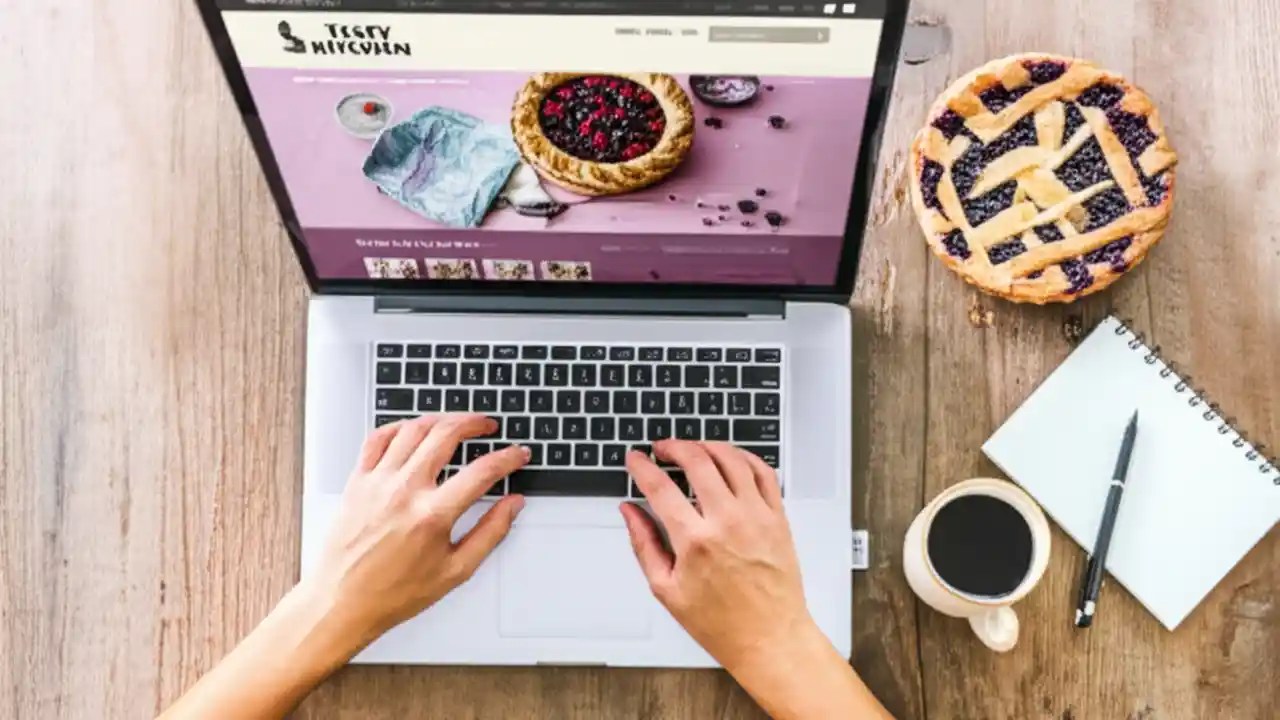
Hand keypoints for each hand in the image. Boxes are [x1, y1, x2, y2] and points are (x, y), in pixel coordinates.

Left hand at [306, 414, 528, 643]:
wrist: (343, 601)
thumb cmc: (394, 592)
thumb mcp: (455, 571)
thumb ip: (491, 533)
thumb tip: (513, 505)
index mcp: (432, 515)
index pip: (482, 471)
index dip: (508, 458)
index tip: (517, 454)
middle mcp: (404, 491)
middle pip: (446, 435)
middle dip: (474, 423)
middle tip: (487, 425)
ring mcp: (378, 483)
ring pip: (413, 429)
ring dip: (440, 419)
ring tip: (455, 422)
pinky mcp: (357, 481)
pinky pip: (378, 439)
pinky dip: (399, 427)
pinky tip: (412, 429)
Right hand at [621, 440, 807, 669]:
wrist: (770, 638)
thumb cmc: (722, 622)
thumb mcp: (667, 589)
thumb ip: (644, 544)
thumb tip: (630, 512)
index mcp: (696, 542)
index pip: (660, 487)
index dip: (642, 467)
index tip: (636, 459)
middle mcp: (728, 523)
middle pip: (697, 461)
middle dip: (674, 447)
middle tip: (663, 449)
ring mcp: (756, 517)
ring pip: (732, 459)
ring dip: (708, 445)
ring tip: (694, 448)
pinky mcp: (777, 518)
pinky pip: (763, 473)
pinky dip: (744, 457)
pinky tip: (731, 458)